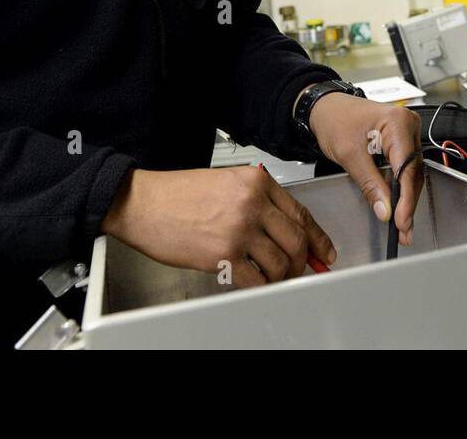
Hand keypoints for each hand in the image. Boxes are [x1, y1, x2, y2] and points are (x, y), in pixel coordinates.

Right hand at [101, 166, 336, 287]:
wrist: (143, 202)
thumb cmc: (178, 193)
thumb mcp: (226, 182)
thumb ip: (257, 200)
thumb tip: (284, 229)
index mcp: (257, 181)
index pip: (301, 213)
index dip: (317, 238)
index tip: (323, 252)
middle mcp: (252, 203)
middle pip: (296, 239)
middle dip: (302, 260)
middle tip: (299, 270)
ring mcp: (239, 229)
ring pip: (280, 263)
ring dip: (281, 276)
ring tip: (271, 277)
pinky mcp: (223, 255)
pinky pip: (256, 280)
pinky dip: (260, 286)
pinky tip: (252, 282)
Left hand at [307, 92, 422, 246]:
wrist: (325, 109)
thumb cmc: (335, 120)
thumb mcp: (349, 155)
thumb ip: (370, 184)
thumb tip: (385, 209)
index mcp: (398, 123)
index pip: (408, 168)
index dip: (406, 199)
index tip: (402, 221)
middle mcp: (408, 125)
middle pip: (413, 172)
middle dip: (407, 203)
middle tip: (403, 230)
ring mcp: (406, 132)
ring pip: (412, 173)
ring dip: (406, 198)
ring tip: (401, 223)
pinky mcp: (401, 141)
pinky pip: (405, 167)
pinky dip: (400, 187)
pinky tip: (398, 205)